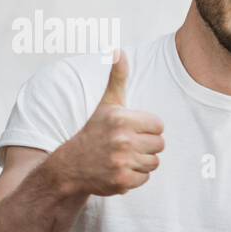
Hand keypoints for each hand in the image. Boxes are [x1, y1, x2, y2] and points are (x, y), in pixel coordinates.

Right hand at [52, 50, 164, 196]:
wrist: (70, 166)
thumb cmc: (94, 131)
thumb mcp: (106, 104)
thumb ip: (117, 78)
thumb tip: (118, 50)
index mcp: (121, 119)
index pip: (159, 126)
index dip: (147, 129)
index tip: (131, 131)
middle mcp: (121, 140)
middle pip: (160, 145)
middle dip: (146, 146)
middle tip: (125, 146)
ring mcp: (121, 162)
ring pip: (154, 163)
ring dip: (141, 162)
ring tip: (122, 157)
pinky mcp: (121, 181)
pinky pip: (145, 178)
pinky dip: (134, 177)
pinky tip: (118, 170)